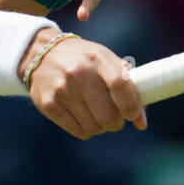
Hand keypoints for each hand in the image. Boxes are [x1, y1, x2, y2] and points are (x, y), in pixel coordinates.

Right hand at [20, 28, 146, 138]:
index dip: (131, 105)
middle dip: (116, 123)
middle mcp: (78, 72)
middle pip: (107, 114)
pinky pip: (78, 131)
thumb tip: (141, 123)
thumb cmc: (84, 61)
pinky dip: (85, 130)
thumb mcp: (106, 62)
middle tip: (114, 119)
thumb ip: (128, 87)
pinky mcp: (48, 103)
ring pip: (93, 126)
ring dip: (100, 127)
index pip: (120, 84)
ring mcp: (61, 88)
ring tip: (97, 117)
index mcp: (97, 58)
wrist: (42, 53)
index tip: (132, 114)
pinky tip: (83, 119)